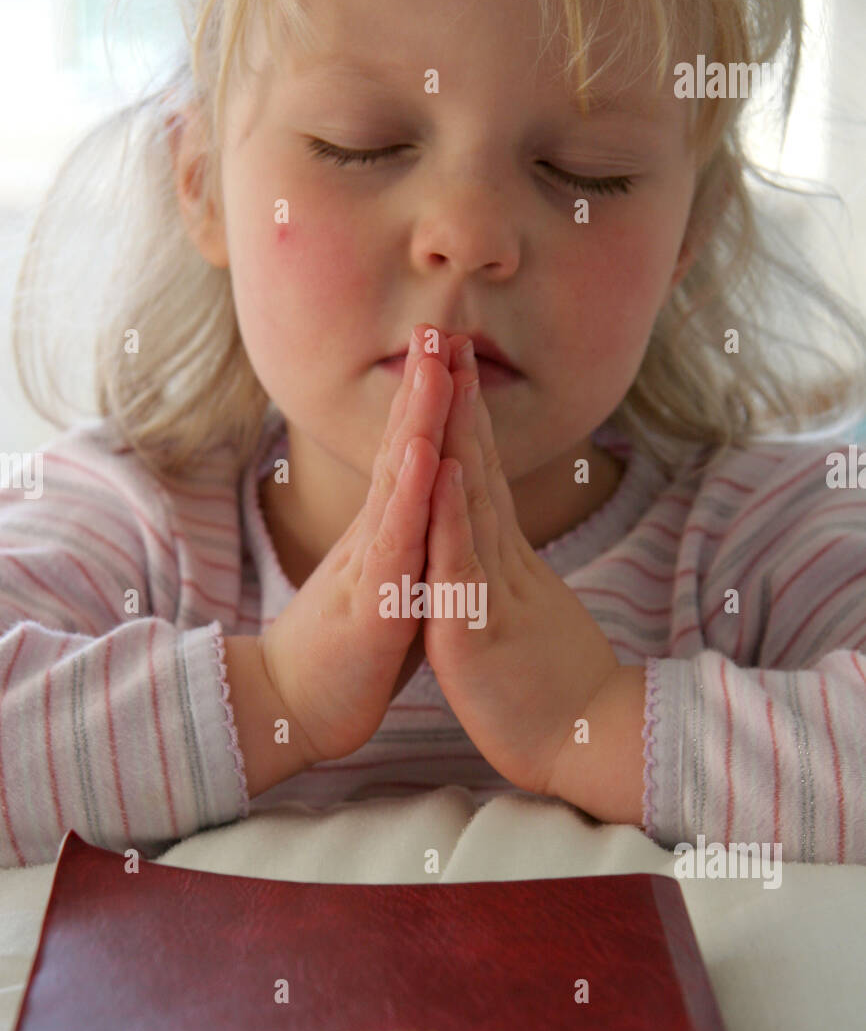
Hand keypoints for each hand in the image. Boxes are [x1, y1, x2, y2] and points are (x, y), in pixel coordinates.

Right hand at [259, 324, 454, 764]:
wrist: (295, 708)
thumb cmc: (349, 653)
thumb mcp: (389, 588)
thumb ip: (409, 548)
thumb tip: (435, 520)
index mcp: (386, 534)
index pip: (412, 455)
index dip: (431, 403)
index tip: (451, 349)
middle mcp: (376, 536)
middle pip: (404, 447)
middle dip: (424, 386)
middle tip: (441, 322)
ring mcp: (372, 564)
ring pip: (401, 480)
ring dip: (419, 419)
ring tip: (435, 362)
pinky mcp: (374, 602)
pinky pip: (398, 541)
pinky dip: (415, 494)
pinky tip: (428, 452)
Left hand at [420, 334, 621, 795]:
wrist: (583, 746)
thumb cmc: (550, 689)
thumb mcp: (526, 616)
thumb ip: (510, 576)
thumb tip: (505, 550)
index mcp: (504, 563)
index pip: (484, 477)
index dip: (469, 419)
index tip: (453, 364)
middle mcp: (500, 564)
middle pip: (479, 469)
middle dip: (460, 401)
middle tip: (447, 334)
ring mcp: (492, 591)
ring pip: (471, 500)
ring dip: (456, 434)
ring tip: (444, 372)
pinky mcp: (478, 628)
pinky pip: (463, 564)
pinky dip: (452, 514)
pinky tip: (445, 468)